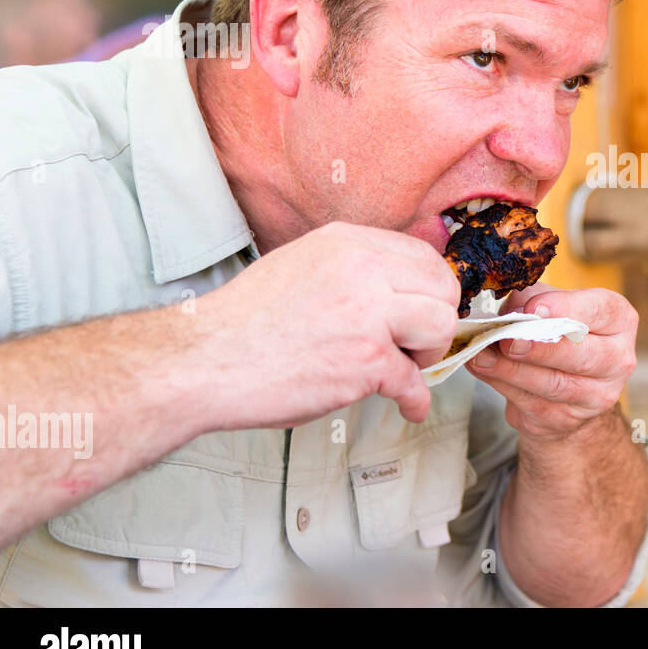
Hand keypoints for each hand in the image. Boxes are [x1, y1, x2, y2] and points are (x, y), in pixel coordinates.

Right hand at [196, 222, 458, 428]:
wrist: (203, 361)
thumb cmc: (246, 321)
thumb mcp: (301, 265)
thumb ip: (351, 268)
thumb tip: (396, 284)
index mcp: (347, 243)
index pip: (425, 256)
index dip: (431, 289)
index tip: (422, 311)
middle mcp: (363, 269)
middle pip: (444, 289)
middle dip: (437, 320)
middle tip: (416, 343)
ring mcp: (367, 313)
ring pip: (442, 327)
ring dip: (430, 354)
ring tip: (405, 366)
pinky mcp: (366, 360)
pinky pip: (415, 381)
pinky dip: (415, 400)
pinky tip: (406, 405)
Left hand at [465, 285, 638, 440]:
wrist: (564, 381)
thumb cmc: (556, 330)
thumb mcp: (549, 303)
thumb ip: (533, 301)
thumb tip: (510, 314)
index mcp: (619, 320)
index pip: (601, 311)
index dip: (567, 308)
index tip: (535, 308)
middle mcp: (617, 360)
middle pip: (582, 355)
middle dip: (541, 348)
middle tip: (508, 340)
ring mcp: (596, 395)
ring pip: (554, 385)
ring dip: (513, 370)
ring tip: (482, 356)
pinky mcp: (567, 419)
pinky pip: (533, 404)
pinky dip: (503, 385)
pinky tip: (483, 370)